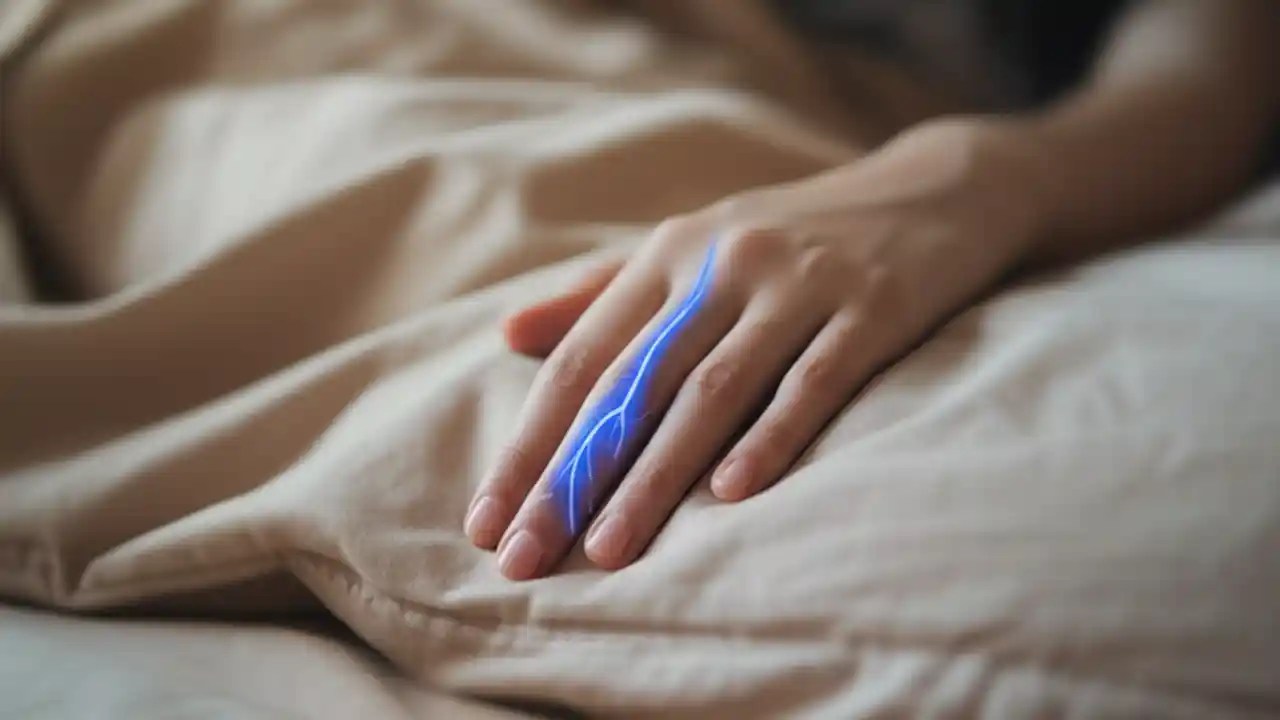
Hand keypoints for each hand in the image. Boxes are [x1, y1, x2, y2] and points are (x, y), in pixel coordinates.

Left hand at [466, 119, 1045, 578]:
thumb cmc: (791, 237)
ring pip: (711, 391)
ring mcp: (797, 285)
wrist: (931, 191)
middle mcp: (721, 265)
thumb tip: (507, 333)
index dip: (528, 442)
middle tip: (525, 556)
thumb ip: (601, 293)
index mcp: (668, 255)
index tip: (487, 520)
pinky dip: (771, 438)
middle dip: (571, 477)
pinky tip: (731, 497)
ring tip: (608, 551)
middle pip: (632, 384)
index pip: (580, 360)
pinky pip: (812, 381)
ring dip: (654, 477)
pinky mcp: (870, 308)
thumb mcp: (692, 248)